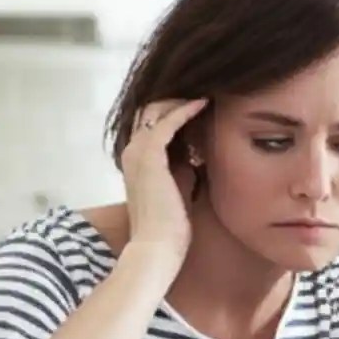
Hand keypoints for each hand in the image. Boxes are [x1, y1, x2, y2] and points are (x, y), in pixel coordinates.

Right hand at [119, 98, 207, 256]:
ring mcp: (138, 152)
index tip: (198, 103)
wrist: (158, 247)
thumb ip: (184, 167)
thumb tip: (198, 152)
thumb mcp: (179, 188)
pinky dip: (186, 109)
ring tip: (206, 92)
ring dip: (181, 99)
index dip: (171, 110)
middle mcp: (132, 151)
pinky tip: (204, 103)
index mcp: (136, 160)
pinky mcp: (151, 155)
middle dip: (175, 98)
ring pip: (156, 109)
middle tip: (203, 91)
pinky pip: (168, 121)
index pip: (149, 123)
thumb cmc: (171, 226)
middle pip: (149, 110)